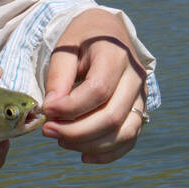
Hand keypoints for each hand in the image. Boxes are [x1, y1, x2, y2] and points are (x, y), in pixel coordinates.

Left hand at [41, 10, 147, 163]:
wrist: (108, 32)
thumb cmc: (82, 40)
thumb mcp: (66, 47)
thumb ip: (59, 76)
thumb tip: (51, 109)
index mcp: (116, 55)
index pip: (98, 90)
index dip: (70, 107)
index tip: (46, 110)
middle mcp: (135, 78)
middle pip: (112, 117)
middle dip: (76, 131)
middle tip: (47, 130)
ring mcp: (141, 97)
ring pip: (124, 133)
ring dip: (90, 145)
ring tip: (60, 140)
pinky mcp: (140, 111)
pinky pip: (129, 140)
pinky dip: (107, 154)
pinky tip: (83, 155)